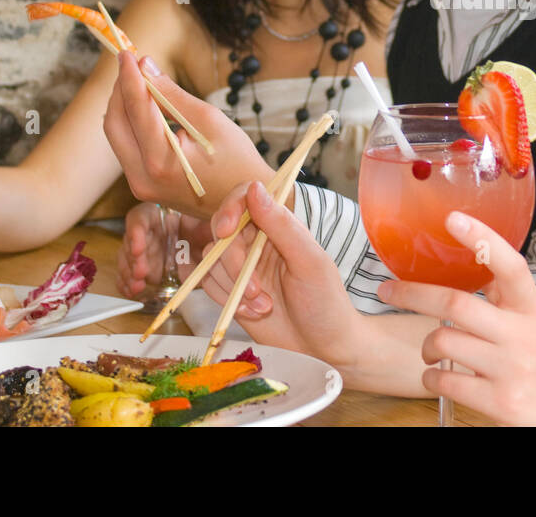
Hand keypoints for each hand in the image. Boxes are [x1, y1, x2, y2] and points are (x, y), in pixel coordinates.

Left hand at [103, 51, 271, 215]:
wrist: (246, 204)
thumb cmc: (237, 160)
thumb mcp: (210, 120)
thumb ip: (173, 94)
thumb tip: (146, 66)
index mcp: (162, 161)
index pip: (135, 108)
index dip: (129, 77)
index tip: (127, 52)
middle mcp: (142, 178)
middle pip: (114, 124)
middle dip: (119, 91)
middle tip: (130, 66)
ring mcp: (140, 187)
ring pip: (117, 137)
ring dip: (124, 107)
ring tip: (139, 82)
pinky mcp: (143, 188)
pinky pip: (128, 149)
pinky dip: (132, 125)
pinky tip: (146, 108)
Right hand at [116, 204, 210, 297]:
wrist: (207, 246)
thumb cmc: (206, 229)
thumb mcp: (208, 222)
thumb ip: (209, 225)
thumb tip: (220, 228)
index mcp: (160, 215)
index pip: (140, 218)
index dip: (136, 233)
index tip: (139, 249)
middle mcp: (148, 233)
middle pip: (130, 242)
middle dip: (133, 260)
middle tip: (141, 273)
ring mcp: (144, 251)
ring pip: (127, 260)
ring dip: (129, 274)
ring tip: (137, 286)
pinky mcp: (145, 269)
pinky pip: (130, 276)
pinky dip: (128, 284)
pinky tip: (132, 291)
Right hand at [197, 180, 363, 371]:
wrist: (322, 348)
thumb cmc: (325, 302)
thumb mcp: (309, 261)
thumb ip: (282, 225)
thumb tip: (255, 188)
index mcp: (281, 225)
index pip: (245, 198)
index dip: (229, 209)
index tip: (225, 230)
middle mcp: (258, 241)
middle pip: (222, 232)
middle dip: (233, 262)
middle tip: (257, 289)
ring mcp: (243, 266)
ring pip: (212, 260)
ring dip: (233, 287)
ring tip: (264, 305)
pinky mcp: (232, 290)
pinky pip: (210, 285)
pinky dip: (228, 301)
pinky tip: (255, 313)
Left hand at [377, 212, 535, 425]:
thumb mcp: (534, 322)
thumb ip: (504, 296)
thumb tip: (472, 257)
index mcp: (532, 309)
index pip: (510, 266)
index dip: (482, 239)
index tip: (452, 218)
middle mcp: (523, 335)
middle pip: (456, 304)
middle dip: (412, 294)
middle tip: (387, 290)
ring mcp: (511, 370)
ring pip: (443, 342)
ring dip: (425, 346)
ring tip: (429, 351)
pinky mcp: (499, 402)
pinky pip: (444, 382)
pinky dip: (431, 377)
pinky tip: (438, 377)